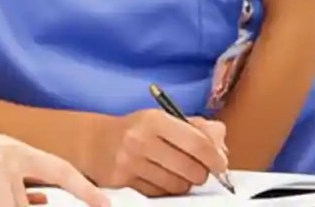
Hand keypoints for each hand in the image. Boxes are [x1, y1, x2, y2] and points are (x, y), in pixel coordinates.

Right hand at [84, 110, 227, 196]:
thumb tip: (221, 142)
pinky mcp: (123, 182)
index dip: (215, 157)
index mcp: (154, 119)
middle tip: (196, 168)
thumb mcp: (163, 119)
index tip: (221, 164)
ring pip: (178, 186)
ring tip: (175, 172)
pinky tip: (158, 178)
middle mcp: (140, 140)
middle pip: (192, 169)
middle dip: (200, 172)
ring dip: (183, 183)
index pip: (197, 142)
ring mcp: (130, 163)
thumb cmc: (136, 131)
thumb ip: (197, 127)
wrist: (93, 142)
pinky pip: (160, 194)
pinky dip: (165, 190)